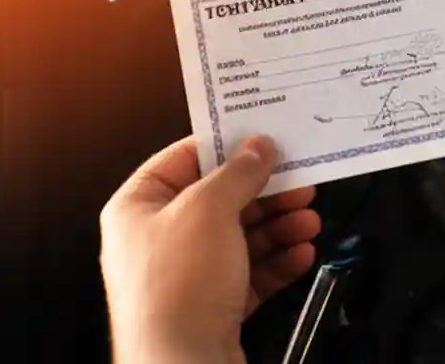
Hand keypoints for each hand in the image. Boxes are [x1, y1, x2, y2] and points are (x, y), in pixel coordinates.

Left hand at [100, 135, 320, 363]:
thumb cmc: (175, 291)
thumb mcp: (209, 209)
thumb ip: (237, 173)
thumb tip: (256, 148)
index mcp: (137, 208)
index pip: (182, 160)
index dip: (224, 147)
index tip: (261, 139)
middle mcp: (157, 240)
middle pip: (219, 200)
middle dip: (264, 192)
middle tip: (299, 180)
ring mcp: (185, 276)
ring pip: (240, 237)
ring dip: (278, 226)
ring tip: (307, 219)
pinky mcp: (212, 306)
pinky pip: (250, 274)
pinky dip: (277, 262)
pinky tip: (301, 253)